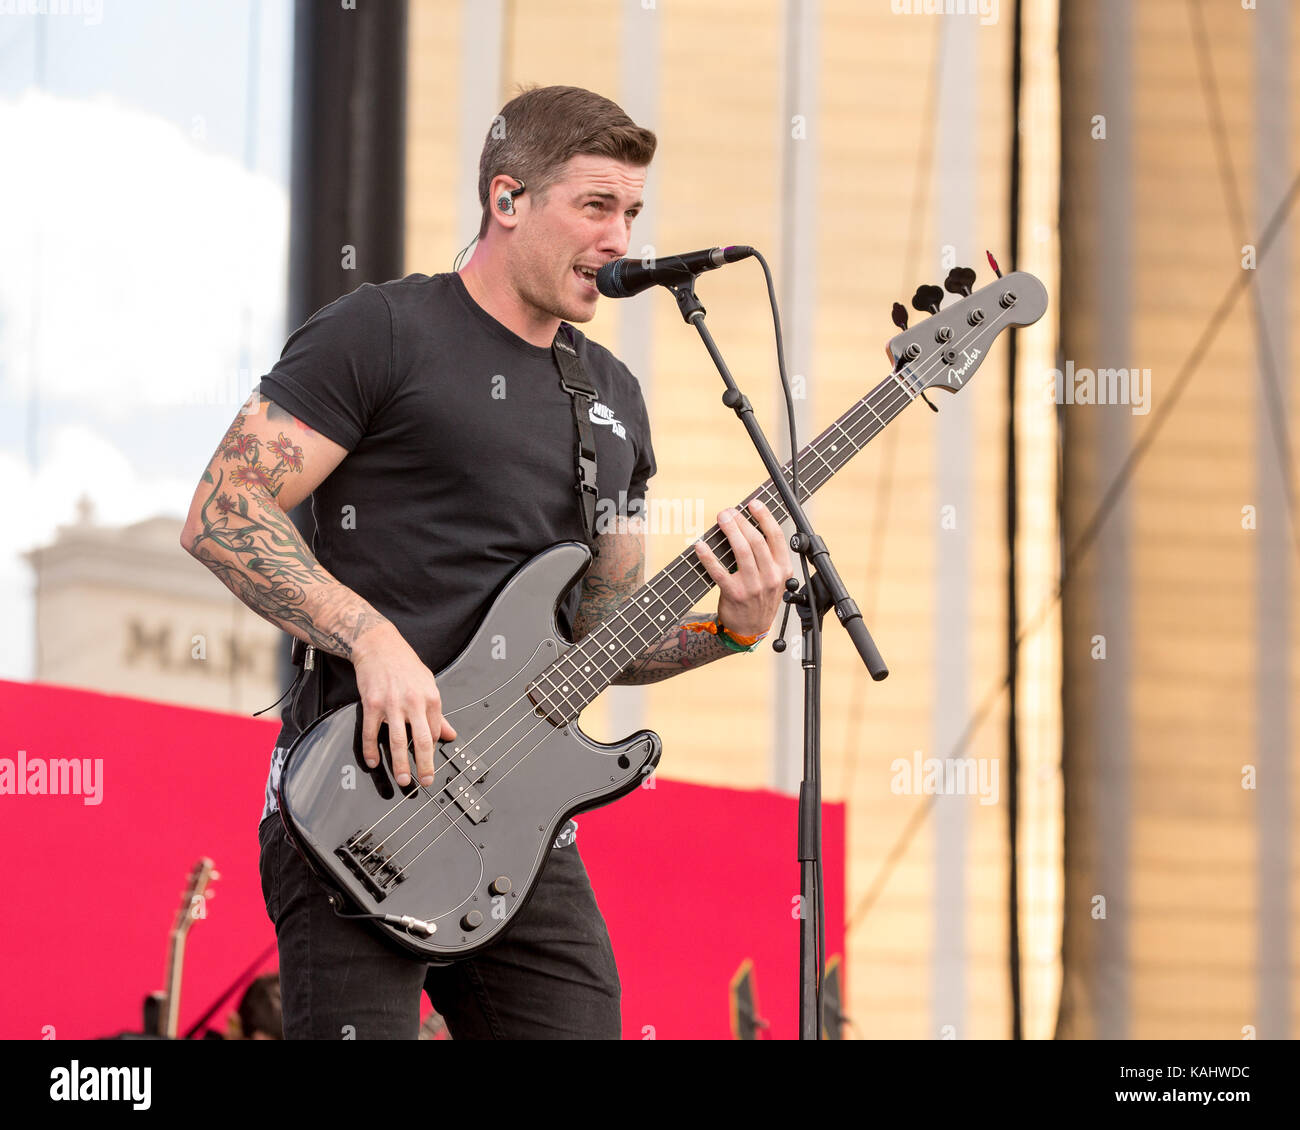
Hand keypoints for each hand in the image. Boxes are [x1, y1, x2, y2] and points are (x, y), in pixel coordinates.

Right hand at [351, 623, 456, 786]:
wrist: (378, 645)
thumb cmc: (405, 664)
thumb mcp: (428, 684)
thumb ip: (438, 713)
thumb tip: (450, 734)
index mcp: (430, 698)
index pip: (435, 732)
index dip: (433, 749)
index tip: (430, 763)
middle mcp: (412, 702)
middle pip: (421, 741)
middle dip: (424, 765)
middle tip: (425, 781)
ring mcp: (391, 704)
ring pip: (396, 741)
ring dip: (399, 764)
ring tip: (403, 779)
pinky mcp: (371, 704)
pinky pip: (370, 732)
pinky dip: (371, 750)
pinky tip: (373, 762)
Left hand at [693, 499, 794, 639]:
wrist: (751, 628)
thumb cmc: (761, 598)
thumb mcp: (775, 578)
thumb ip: (769, 555)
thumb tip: (749, 525)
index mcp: (782, 569)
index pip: (776, 536)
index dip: (764, 516)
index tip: (753, 504)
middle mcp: (770, 576)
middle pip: (756, 540)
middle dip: (741, 521)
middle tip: (729, 511)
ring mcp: (752, 586)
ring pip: (741, 551)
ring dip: (729, 531)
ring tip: (721, 519)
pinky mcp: (733, 594)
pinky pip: (719, 571)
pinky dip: (708, 556)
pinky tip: (700, 545)